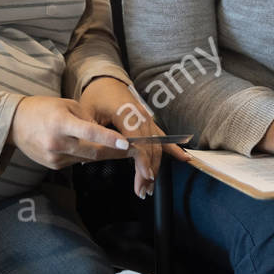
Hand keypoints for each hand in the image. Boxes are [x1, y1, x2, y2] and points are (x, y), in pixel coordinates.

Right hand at [8, 95, 130, 169]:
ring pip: (87, 158)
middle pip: (93, 152)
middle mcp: (57, 144)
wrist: (14, 124)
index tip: (126, 143)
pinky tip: (89, 147)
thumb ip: (87, 119)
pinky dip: (87, 155)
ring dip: (103, 153)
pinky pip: (77, 161)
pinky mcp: (53, 166)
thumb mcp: (66, 105)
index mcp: (61, 124)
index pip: (89, 132)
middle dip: (116, 152)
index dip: (110, 139)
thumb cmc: (42, 109)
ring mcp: (54, 158)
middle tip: (133, 149)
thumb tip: (106, 134)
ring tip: (117, 148)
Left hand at [78, 77, 189, 197]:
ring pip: (157, 146)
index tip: (145, 178)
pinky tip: (185, 159)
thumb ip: (93, 134)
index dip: (142, 161)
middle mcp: (141, 116)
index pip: (138, 141)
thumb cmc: (95, 97)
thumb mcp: (88, 113)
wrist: (106, 81)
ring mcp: (148, 119)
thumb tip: (91, 157)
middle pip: (151, 147)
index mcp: (126, 113)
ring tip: (149, 187)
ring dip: (155, 167)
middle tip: (143, 191)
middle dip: (149, 171)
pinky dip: (173, 149)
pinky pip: (163, 138)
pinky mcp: (149, 122)